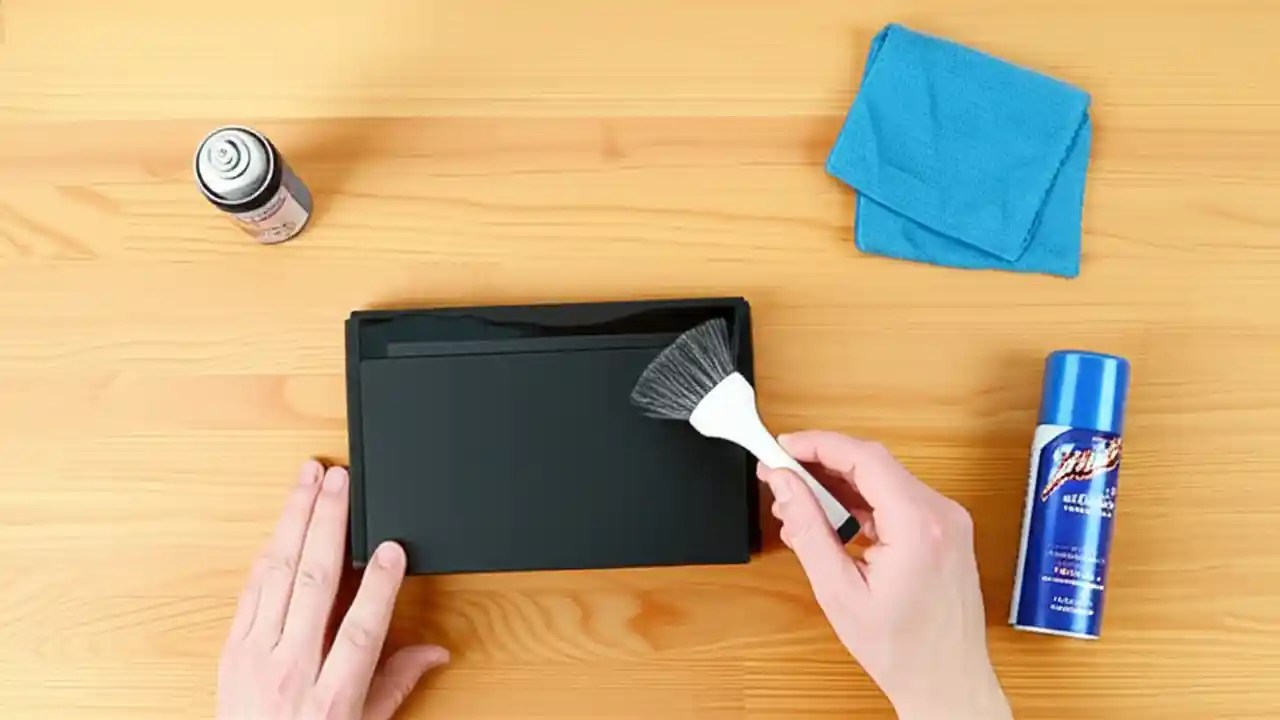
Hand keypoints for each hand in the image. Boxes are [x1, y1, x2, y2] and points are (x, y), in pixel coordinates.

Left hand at [218, 461, 448, 719]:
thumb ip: (396, 685)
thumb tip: (435, 653)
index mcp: (331, 698)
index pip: (360, 630)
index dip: (378, 585)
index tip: (391, 548)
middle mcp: (289, 671)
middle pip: (313, 585)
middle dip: (328, 524)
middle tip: (340, 482)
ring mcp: (254, 657)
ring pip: (276, 574)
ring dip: (293, 520)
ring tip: (307, 482)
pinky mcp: (230, 650)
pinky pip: (251, 590)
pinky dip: (269, 551)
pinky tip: (282, 523)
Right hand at [757, 432, 1010, 719]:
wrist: (947, 681)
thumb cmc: (902, 649)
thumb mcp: (838, 590)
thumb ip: (808, 528)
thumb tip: (785, 485)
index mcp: (919, 525)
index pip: (865, 457)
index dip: (819, 444)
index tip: (784, 446)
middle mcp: (942, 514)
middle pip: (874, 464)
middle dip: (823, 465)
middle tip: (782, 476)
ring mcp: (949, 520)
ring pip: (884, 480)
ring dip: (840, 486)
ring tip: (799, 507)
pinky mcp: (946, 530)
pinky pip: (898, 499)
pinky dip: (862, 503)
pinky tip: (832, 520)